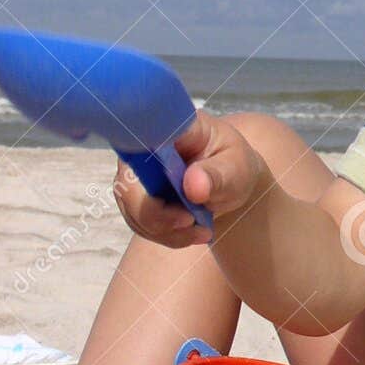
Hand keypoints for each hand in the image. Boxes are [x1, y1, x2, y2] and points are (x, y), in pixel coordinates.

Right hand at [112, 111, 266, 247]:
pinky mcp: (136, 199)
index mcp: (169, 129)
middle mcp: (143, 150)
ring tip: (202, 231)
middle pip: (128, 183)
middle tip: (189, 222)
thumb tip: (193, 185)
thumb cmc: (234, 167)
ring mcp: (136, 176)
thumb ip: (217, 175)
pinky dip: (168, 235)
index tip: (170, 184)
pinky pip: (141, 224)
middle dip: (155, 213)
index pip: (140, 137)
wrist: (230, 183)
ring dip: (166, 230)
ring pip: (134, 210)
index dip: (144, 161)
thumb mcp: (236, 168)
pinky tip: (194, 233)